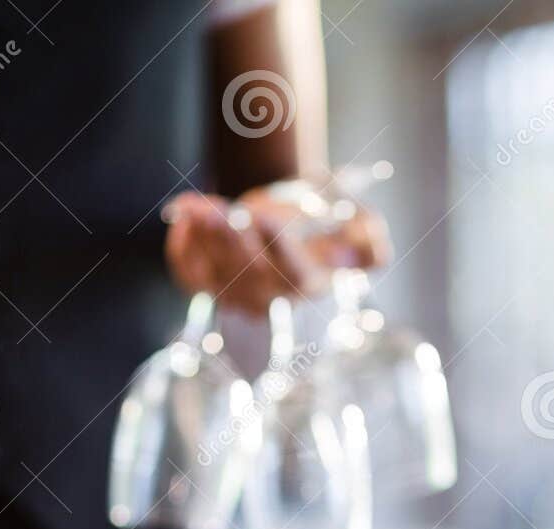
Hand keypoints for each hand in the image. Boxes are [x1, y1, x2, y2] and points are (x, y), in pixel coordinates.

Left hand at [163, 185, 391, 315]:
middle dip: (233, 239)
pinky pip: (187, 273)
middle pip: (248, 273)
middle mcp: (270, 296)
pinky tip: (186, 216)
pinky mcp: (206, 284)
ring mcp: (234, 294)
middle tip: (223, 208)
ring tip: (201, 206)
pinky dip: (181, 246)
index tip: (263, 216)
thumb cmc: (318, 225)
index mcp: (307, 282)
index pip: (293, 271)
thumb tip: (371, 242)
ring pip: (215, 271)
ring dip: (205, 236)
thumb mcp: (355, 229)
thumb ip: (368, 240)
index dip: (277, 245)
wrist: (280, 227)